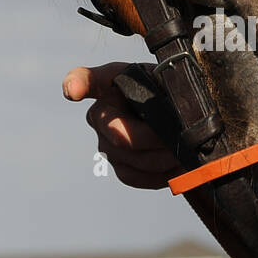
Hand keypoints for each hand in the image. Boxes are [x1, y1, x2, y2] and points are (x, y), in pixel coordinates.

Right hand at [62, 62, 180, 189]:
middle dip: (154, 140)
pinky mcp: (121, 168)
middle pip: (120, 136)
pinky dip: (161, 174)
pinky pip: (138, 177)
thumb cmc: (170, 93)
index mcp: (110, 84)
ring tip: (184, 149)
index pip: (87, 80)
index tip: (73, 90)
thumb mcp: (170, 81)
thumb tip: (160, 113)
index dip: (78, 84)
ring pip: (134, 160)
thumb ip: (163, 88)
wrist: (182, 121)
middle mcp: (100, 115)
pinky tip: (175, 164)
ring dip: (164, 158)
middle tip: (180, 137)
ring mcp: (107, 144)